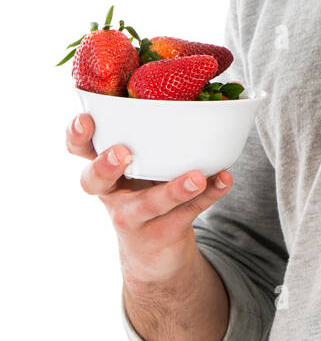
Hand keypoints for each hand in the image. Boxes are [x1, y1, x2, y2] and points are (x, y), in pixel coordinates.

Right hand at [66, 113, 233, 286]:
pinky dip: (208, 195)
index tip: (86, 118)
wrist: (155, 253)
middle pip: (94, 182)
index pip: (80, 149)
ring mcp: (133, 218)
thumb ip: (164, 131)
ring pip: (148, 205)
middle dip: (105, 166)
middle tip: (122, 153)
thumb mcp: (147, 160)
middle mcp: (112, 193)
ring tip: (196, 177)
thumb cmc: (150, 187)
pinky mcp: (160, 234)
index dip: (76, 135)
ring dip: (173, 190)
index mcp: (104, 166)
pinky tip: (224, 180)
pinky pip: (186, 213)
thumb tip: (221, 88)